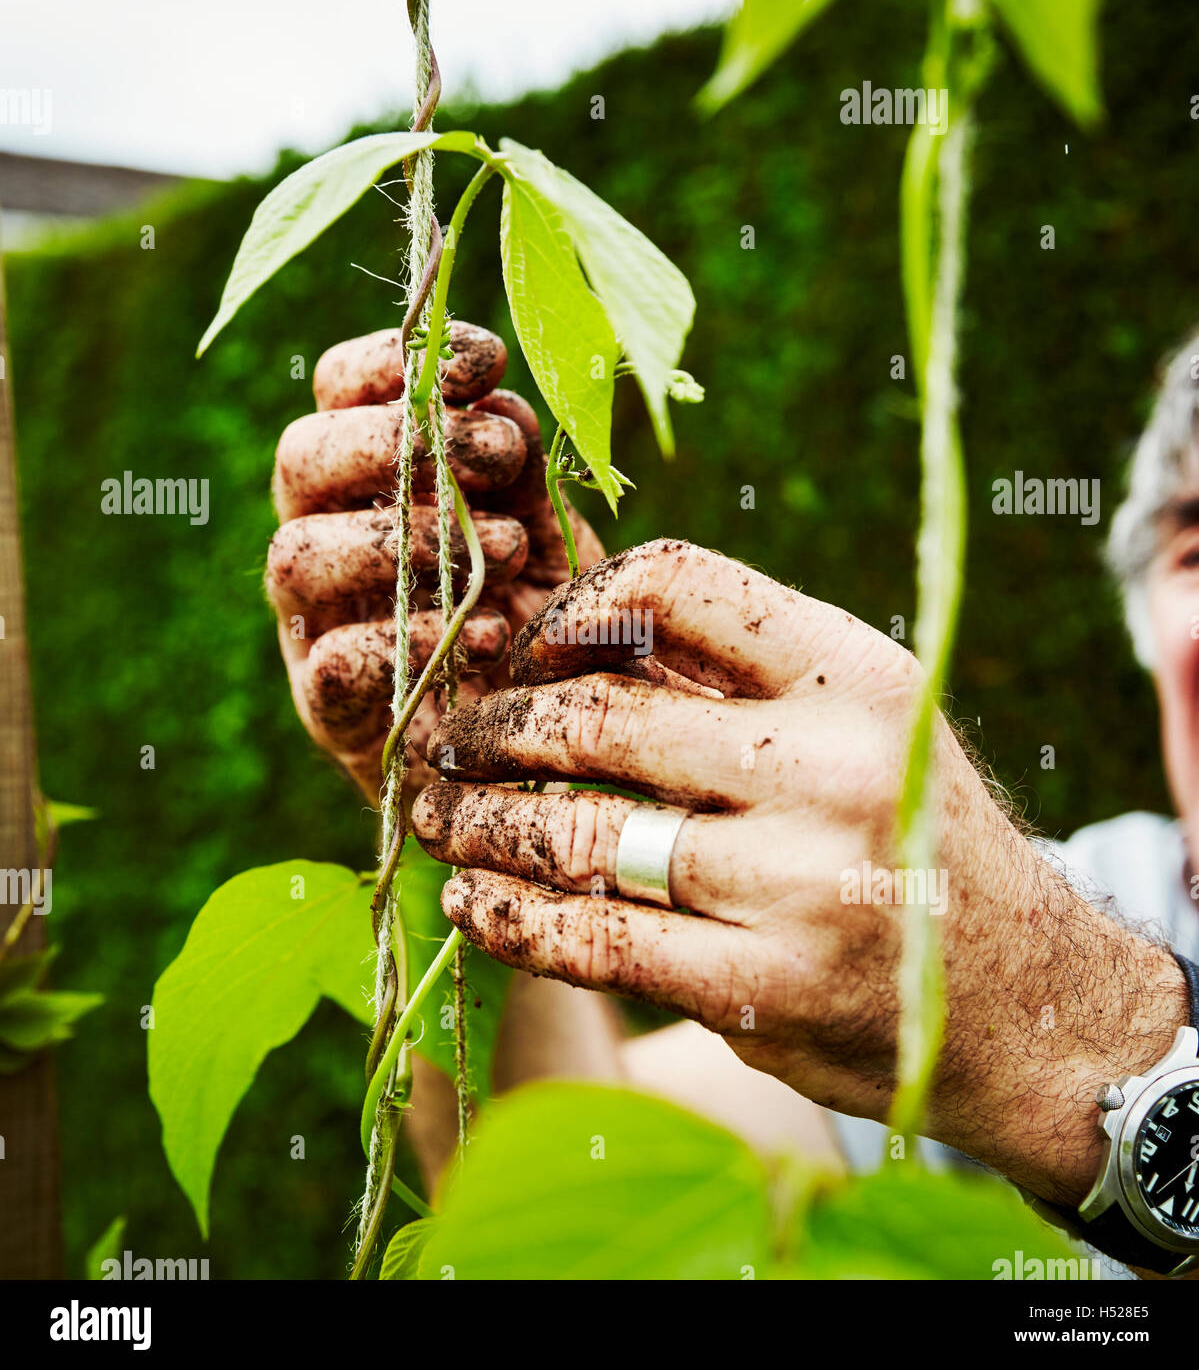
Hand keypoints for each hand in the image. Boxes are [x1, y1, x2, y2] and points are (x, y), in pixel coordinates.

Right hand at [265, 321, 602, 802]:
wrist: (548, 753)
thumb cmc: (541, 621)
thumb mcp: (546, 527)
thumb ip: (515, 465)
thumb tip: (494, 400)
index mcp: (368, 480)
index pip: (338, 391)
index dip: (393, 360)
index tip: (483, 361)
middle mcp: (327, 540)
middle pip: (302, 458)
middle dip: (399, 441)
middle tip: (497, 458)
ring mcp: (317, 626)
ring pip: (298, 554)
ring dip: (408, 539)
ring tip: (507, 552)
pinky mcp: (333, 711)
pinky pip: (334, 662)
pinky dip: (413, 640)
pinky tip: (487, 637)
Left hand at [412, 538, 1188, 1203]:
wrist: (1025, 1001)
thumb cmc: (912, 836)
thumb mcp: (861, 722)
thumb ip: (731, 673)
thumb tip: (565, 620)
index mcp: (854, 671)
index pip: (676, 581)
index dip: (573, 605)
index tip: (527, 645)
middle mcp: (830, 764)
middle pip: (602, 714)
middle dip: (494, 725)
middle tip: (443, 737)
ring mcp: (796, 880)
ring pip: (579, 830)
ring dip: (478, 823)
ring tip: (435, 816)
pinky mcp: (763, 988)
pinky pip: (593, 940)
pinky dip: (511, 919)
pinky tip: (472, 904)